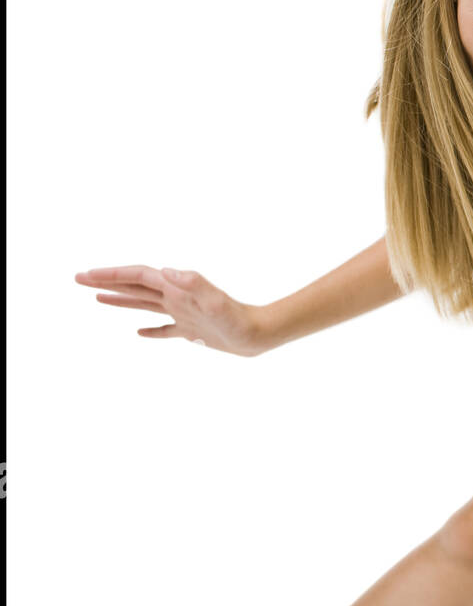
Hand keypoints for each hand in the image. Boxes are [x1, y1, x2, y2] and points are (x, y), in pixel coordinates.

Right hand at [74, 265, 269, 356]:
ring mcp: (183, 314)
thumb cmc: (239, 319)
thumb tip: (167, 270)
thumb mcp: (216, 302)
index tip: (87, 275)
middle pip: (135, 286)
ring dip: (121, 300)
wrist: (260, 334)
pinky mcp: (192, 331)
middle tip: (79, 279)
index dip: (112, 274)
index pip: (138, 276)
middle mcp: (177, 298)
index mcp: (176, 288)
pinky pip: (164, 330)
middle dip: (107, 281)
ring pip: (144, 305)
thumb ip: (195, 284)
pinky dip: (150, 330)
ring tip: (96, 299)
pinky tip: (139, 333)